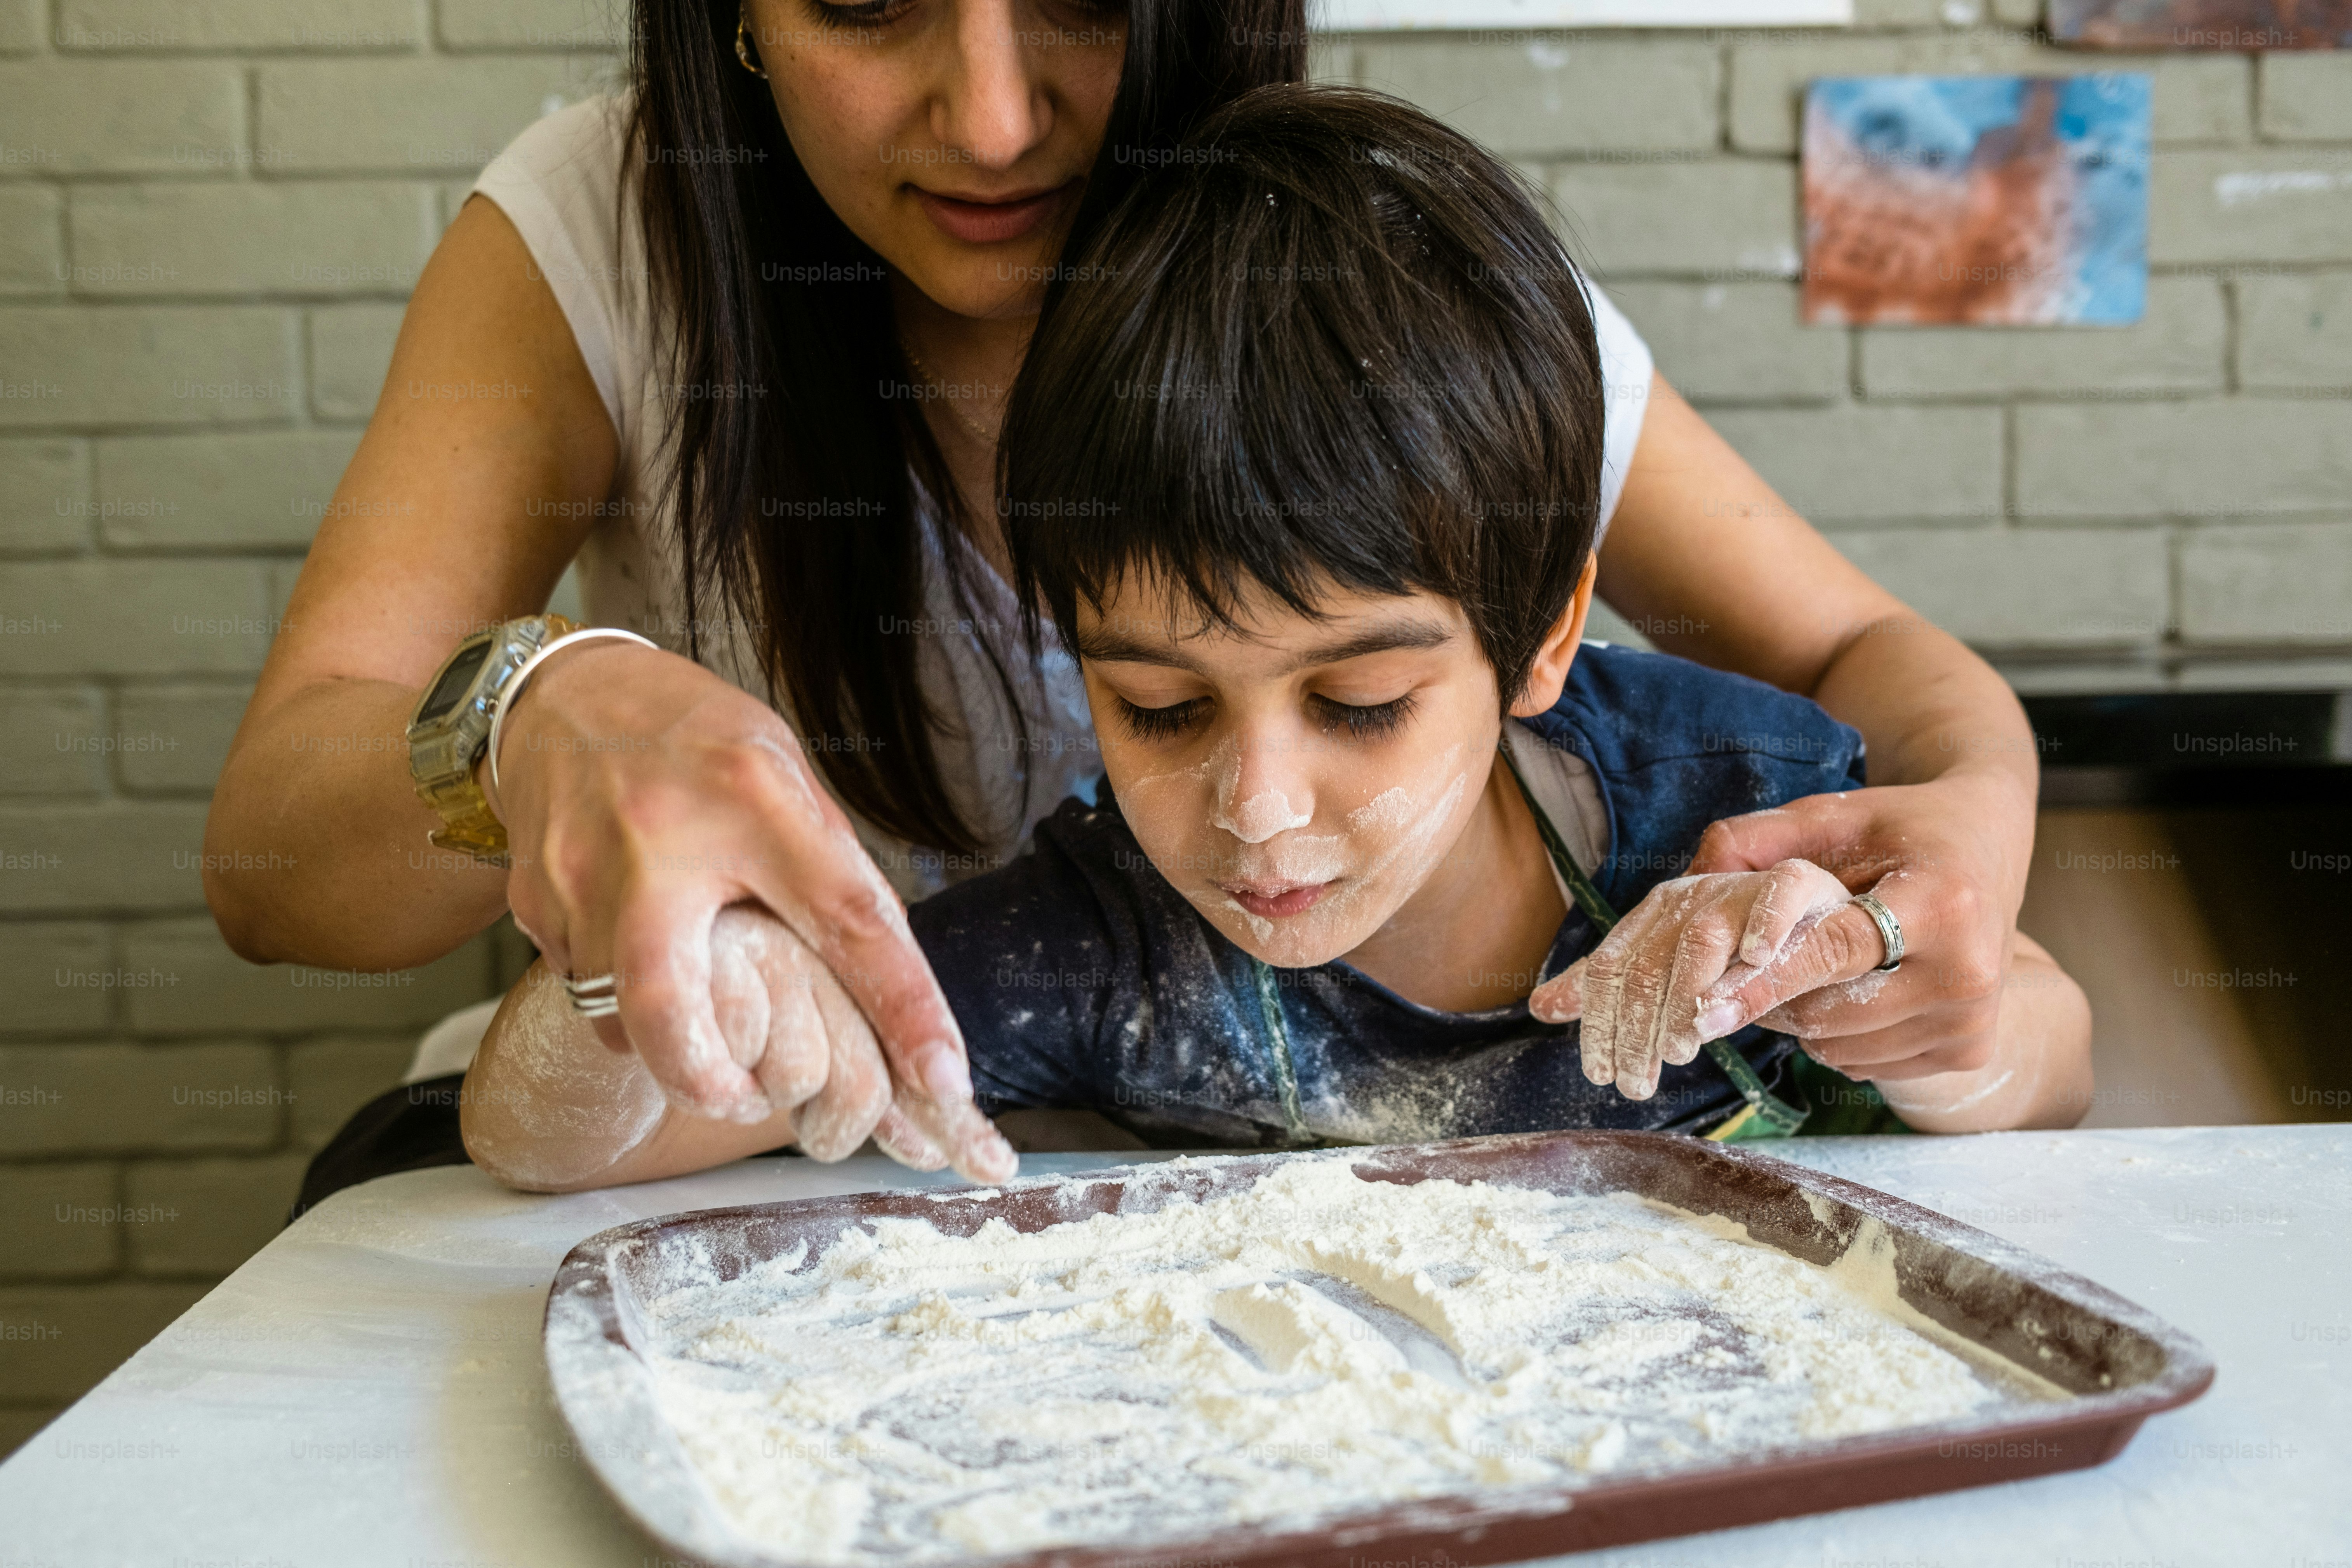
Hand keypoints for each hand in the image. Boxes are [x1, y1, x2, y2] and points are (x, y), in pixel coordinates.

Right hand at [490, 638, 1015, 1182]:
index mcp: (751, 794)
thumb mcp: (783, 774)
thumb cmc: (696, 738)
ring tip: (704, 1032)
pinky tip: (647, 973)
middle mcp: (658, 838)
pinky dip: (627, 1009)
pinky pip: (585, 992)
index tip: (944, 1080)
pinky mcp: (534, 902)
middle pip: (671, 1002)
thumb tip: (891, 974)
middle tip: (747, 1101)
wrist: (562, 693)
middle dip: (710, 1080)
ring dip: (673, 1046)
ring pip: (623, 1016)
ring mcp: (580, 874)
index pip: (843, 913)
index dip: (902, 1005)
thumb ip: (828, 868)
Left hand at [1530, 859, 1853, 1097]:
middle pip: (1649, 965)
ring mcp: (1741, 890)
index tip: (1601, 1074)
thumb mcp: (1666, 967)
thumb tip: (1540, 1006)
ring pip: (1702, 943)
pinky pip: (1779, 898)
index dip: (1600, 1023)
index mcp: (1654, 913)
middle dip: (1639, 1031)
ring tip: (1683, 1046)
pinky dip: (1767, 927)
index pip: (1609, 968)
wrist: (1809, 910)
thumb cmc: (1732, 948)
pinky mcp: (1798, 886)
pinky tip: (1757, 958)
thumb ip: (1614, 988)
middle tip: (1639, 1082)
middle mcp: (1690, 897)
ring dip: (1688, 998)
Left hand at [1674, 774, 2026, 1081]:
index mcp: (1942, 902)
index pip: (1833, 953)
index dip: (1763, 979)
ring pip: (1839, 1048)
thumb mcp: (1828, 815)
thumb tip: (1687, 878)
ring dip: (1800, 1017)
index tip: (1703, 1007)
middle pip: (1828, 1013)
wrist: (1986, 845)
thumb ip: (1752, 841)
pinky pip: (1865, 1064)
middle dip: (1771, 994)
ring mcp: (1972, 1020)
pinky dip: (1836, 1037)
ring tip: (1812, 967)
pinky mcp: (1970, 1052)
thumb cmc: (1898, 827)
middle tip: (1753, 960)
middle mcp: (1969, 971)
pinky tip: (1851, 989)